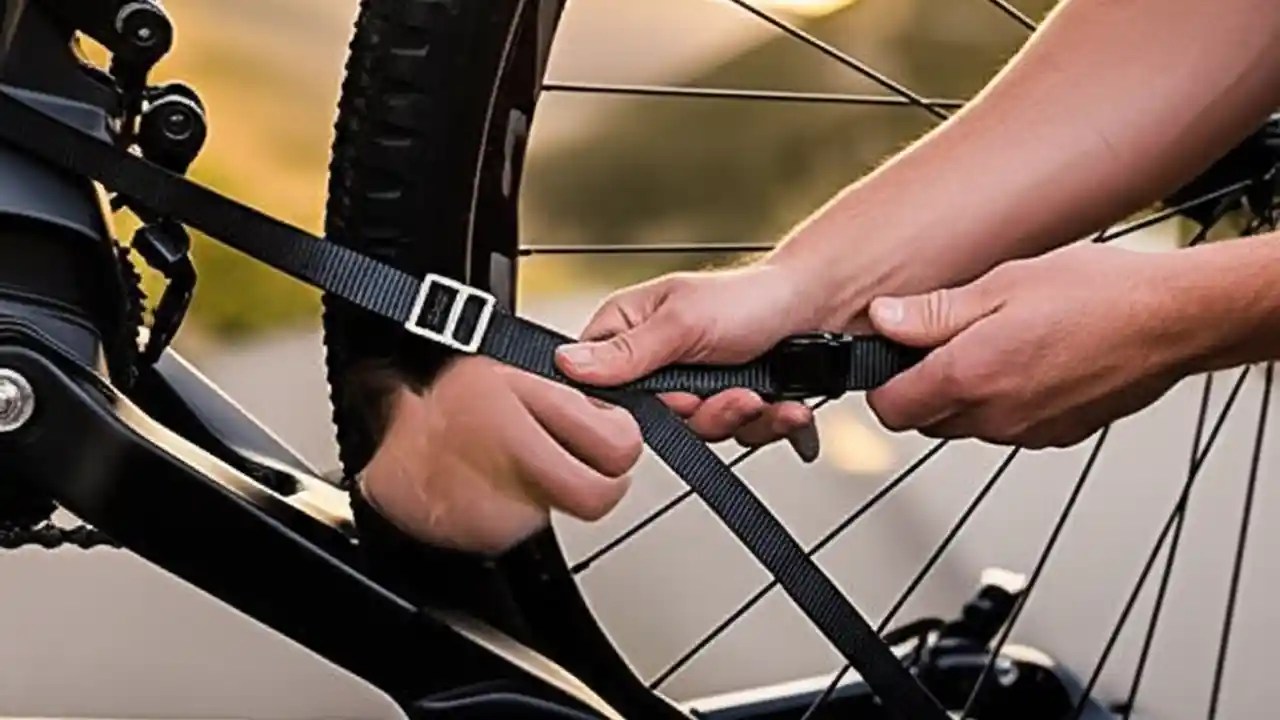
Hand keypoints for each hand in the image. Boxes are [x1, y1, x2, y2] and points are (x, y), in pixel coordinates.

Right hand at [357, 357, 642, 555]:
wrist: (389, 457)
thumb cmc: (441, 407)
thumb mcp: (506, 370)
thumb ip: (564, 389)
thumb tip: (613, 415)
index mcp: (519, 405)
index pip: (617, 445)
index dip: (619, 439)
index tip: (610, 433)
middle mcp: (512, 456)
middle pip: (600, 495)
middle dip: (600, 480)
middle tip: (586, 464)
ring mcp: (501, 503)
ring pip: (568, 510)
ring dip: (556, 490)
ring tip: (523, 461)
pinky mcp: (491, 534)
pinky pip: (532, 525)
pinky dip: (523, 508)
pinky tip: (499, 483)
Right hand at [554, 263, 827, 460]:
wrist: (819, 308)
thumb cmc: (752, 298)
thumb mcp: (682, 322)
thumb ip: (627, 352)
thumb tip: (566, 365)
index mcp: (628, 329)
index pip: (596, 384)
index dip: (630, 404)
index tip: (669, 396)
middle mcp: (656, 361)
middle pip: (653, 420)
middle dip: (700, 413)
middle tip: (726, 394)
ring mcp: (693, 386)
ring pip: (697, 434)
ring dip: (737, 418)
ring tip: (758, 393)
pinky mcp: (727, 406)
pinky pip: (735, 437)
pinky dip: (765, 423)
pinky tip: (781, 404)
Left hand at [865, 243, 1192, 447]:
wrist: (1174, 321)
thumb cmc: (1098, 295)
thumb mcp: (1003, 283)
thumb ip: (935, 312)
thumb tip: (885, 319)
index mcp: (970, 376)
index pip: (890, 408)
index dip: (882, 381)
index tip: (891, 356)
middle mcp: (995, 416)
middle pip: (925, 421)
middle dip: (920, 389)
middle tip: (943, 344)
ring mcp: (1027, 432)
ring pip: (966, 426)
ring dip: (963, 396)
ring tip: (995, 345)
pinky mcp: (1056, 436)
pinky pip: (1007, 428)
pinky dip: (1003, 403)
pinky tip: (1028, 362)